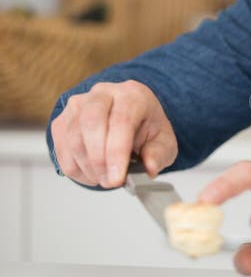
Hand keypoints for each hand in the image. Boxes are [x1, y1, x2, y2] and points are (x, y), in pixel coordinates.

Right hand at [50, 80, 177, 187]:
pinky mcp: (62, 120)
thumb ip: (159, 154)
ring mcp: (78, 105)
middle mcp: (103, 93)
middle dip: (99, 160)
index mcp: (133, 95)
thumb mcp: (163, 142)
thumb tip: (150, 168)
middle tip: (110, 182)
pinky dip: (75, 169)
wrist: (129, 119)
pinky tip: (93, 175)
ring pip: (73, 138)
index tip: (117, 179)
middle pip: (91, 122)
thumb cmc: (146, 129)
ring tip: (105, 180)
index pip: (121, 120)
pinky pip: (61, 148)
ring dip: (87, 167)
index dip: (117, 152)